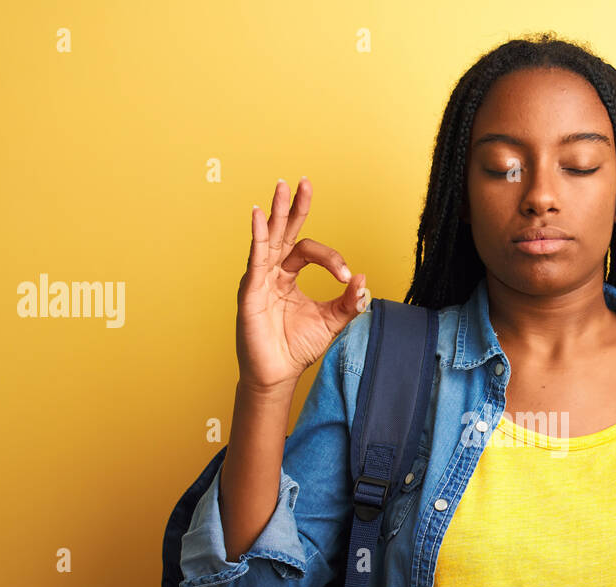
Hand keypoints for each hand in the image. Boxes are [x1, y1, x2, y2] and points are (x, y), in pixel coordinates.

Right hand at [235, 177, 368, 391]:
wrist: (278, 375)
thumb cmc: (297, 348)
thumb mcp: (332, 321)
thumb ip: (349, 301)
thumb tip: (364, 278)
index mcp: (289, 276)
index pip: (309, 250)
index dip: (331, 258)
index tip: (346, 276)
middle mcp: (273, 272)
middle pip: (284, 232)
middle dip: (294, 207)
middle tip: (303, 182)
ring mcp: (260, 279)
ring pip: (269, 239)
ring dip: (277, 213)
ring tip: (282, 188)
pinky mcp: (251, 291)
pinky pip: (256, 260)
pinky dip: (259, 237)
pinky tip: (261, 217)